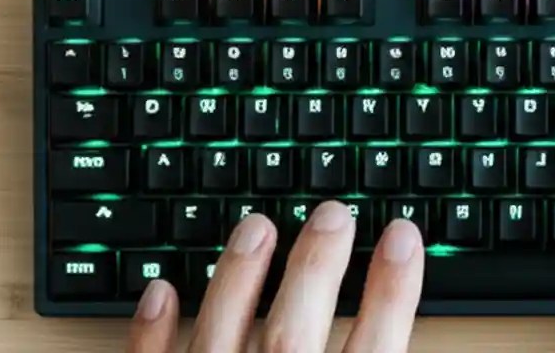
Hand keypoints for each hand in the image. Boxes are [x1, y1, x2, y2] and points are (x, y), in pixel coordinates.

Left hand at [126, 201, 424, 351]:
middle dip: (317, 264)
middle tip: (332, 215)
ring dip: (239, 276)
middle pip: (296, 328)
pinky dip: (152, 330)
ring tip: (256, 225)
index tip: (402, 238)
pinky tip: (161, 290)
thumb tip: (397, 342)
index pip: (375, 344)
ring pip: (221, 333)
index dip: (393, 288)